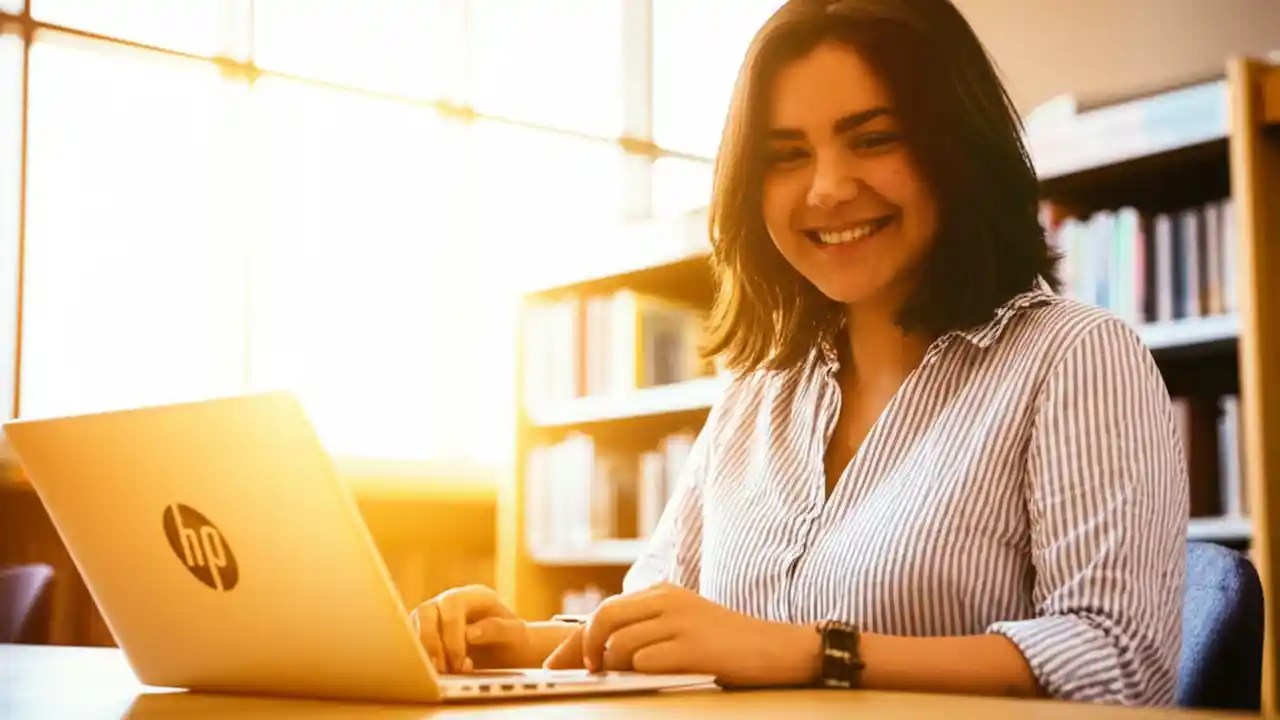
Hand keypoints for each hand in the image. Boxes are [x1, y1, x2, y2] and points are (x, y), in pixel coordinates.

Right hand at [409, 585, 529, 672]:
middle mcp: (451, 601)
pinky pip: (412, 640)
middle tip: (442, 669)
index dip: (452, 634)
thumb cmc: (514, 640)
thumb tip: (470, 633)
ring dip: (423, 651)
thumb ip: (498, 629)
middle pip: (426, 610)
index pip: (451, 604)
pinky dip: (420, 657)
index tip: (462, 663)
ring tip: (440, 673)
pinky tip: (435, 672)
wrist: (510, 650)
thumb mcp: (517, 635)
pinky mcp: (426, 632)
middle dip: (431, 643)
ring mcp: (436, 615)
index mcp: (475, 595)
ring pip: (414, 624)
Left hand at [548, 582, 820, 686]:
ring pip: (621, 644)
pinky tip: (662, 674)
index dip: (575, 639)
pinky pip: (647, 661)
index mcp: (661, 592)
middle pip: (604, 619)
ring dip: (618, 666)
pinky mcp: (693, 647)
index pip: (604, 610)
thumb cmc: (724, 644)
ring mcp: (681, 622)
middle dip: (584, 650)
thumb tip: (598, 654)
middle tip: (585, 673)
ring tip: (634, 675)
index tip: (558, 663)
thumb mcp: (681, 624)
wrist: (774, 649)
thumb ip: (644, 629)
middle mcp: (668, 600)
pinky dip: (644, 673)